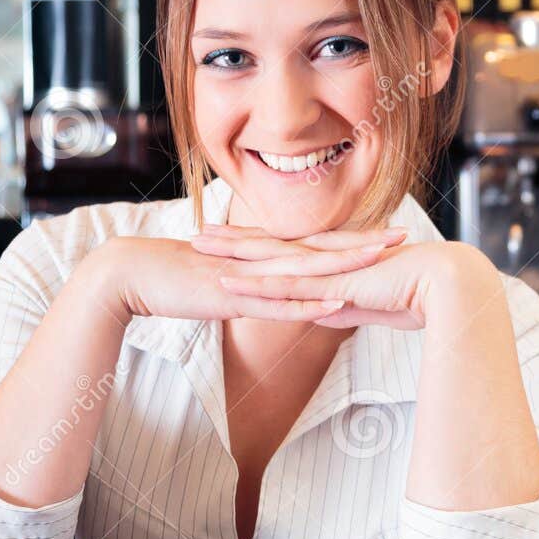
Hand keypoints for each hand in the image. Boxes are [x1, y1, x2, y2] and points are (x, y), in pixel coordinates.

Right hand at [82, 227, 407, 324]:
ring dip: (344, 265)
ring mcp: (249, 277)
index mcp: (262, 254)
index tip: (389, 234)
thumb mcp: (226, 282)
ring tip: (380, 259)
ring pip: (306, 271)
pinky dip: (309, 305)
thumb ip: (256, 286)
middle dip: (363, 243)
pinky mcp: (234, 297)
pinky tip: (336, 304)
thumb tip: (278, 293)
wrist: (134, 275)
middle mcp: (262, 259)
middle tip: (404, 236)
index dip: (354, 238)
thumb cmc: (178, 280)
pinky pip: (278, 304)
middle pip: (322, 249)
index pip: (317, 243)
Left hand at [192, 230, 499, 330]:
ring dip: (233, 255)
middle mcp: (330, 258)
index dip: (261, 244)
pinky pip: (287, 286)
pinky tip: (228, 283)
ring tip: (198, 248)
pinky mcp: (333, 285)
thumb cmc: (424, 296)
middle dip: (234, 241)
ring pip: (271, 260)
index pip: (291, 249)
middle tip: (198, 233)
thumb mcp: (373, 305)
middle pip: (272, 246)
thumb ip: (345, 307)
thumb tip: (319, 312)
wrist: (451, 285)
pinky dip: (255, 284)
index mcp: (340, 261)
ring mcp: (329, 269)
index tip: (233, 239)